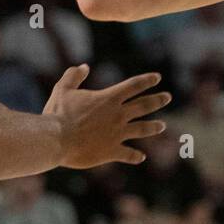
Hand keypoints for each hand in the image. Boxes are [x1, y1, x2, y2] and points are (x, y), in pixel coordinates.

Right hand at [43, 66, 169, 167]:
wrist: (56, 140)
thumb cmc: (57, 114)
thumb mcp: (63, 89)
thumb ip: (74, 76)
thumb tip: (84, 66)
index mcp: (108, 99)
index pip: (133, 86)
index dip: (146, 81)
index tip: (157, 78)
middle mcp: (117, 115)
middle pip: (143, 105)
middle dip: (157, 100)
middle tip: (168, 97)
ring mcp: (117, 134)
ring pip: (142, 129)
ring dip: (153, 127)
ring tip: (163, 126)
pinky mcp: (111, 151)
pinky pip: (128, 154)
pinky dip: (135, 156)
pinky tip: (141, 157)